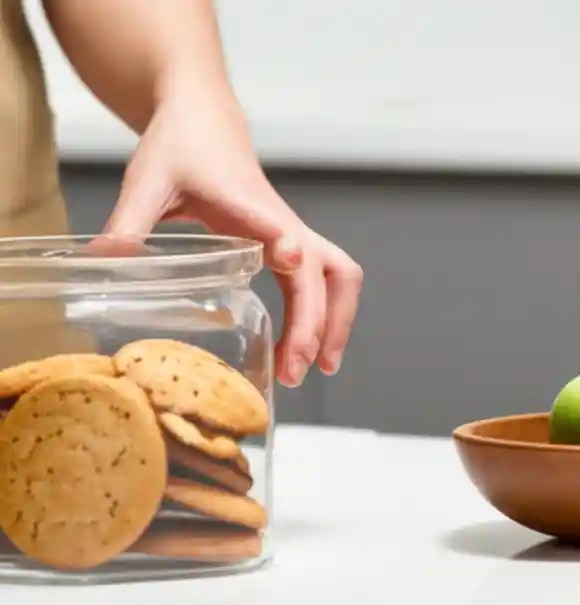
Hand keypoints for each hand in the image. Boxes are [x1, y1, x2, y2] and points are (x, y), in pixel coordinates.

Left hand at [99, 96, 362, 387]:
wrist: (203, 120)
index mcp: (250, 205)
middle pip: (326, 271)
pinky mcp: (290, 243)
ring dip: (337, 323)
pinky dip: (326, 316)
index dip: (289, 249)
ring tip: (319, 368)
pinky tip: (306, 348)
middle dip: (318, 323)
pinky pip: (326, 281)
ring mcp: (292, 234)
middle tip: (295, 369)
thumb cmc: (181, 147)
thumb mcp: (147, 181)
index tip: (289, 267)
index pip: (281, 227)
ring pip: (339, 277)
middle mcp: (283, 223)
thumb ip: (127, 223)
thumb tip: (101, 263)